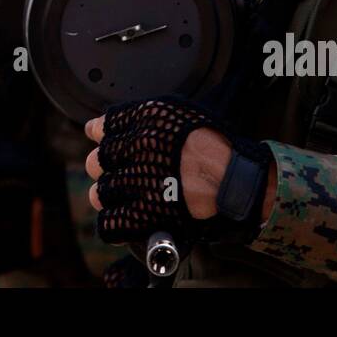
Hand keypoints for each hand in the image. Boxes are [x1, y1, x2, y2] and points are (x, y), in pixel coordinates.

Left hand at [80, 97, 272, 244]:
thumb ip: (149, 115)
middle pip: (98, 160)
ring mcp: (138, 182)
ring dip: (108, 195)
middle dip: (105, 166)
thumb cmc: (218, 146)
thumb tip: (123, 120)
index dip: (99, 134)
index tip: (99, 138)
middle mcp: (136, 149)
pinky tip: (122, 219)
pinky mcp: (144, 214)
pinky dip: (113, 222)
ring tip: (121, 196)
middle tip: (119, 171)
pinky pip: (111, 221)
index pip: (103, 126)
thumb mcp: (183, 113)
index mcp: (145, 121)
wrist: (238, 180)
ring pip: (101, 191)